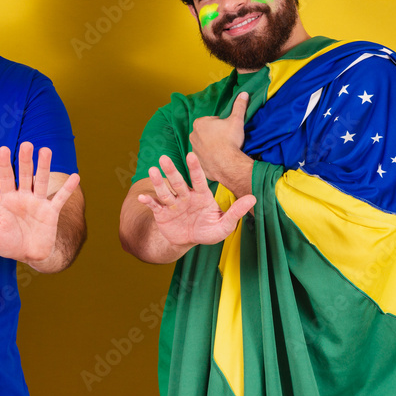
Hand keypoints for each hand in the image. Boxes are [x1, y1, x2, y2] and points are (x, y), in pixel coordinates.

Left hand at [0, 142, 79, 265]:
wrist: (28, 256)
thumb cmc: (7, 243)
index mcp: (7, 199)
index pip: (6, 177)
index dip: (4, 164)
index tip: (3, 149)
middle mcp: (23, 197)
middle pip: (25, 174)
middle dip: (25, 160)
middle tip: (27, 145)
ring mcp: (38, 203)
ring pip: (42, 181)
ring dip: (44, 166)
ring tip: (46, 150)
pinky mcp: (51, 212)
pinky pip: (60, 199)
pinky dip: (68, 189)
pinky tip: (76, 177)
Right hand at [138, 153, 255, 247]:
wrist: (189, 240)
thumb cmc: (208, 230)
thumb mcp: (224, 225)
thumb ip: (236, 211)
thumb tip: (253, 198)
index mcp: (201, 196)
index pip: (198, 180)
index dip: (195, 168)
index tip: (192, 155)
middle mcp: (185, 196)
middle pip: (178, 182)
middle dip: (171, 170)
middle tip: (163, 158)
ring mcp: (173, 204)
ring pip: (165, 191)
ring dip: (158, 182)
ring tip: (152, 171)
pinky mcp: (162, 214)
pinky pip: (155, 206)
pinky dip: (148, 202)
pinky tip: (142, 197)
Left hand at [190, 92, 253, 195]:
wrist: (227, 163)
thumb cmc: (230, 140)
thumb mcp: (236, 120)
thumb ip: (239, 106)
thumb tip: (243, 93)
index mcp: (200, 123)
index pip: (212, 121)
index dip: (222, 125)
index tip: (227, 131)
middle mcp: (192, 135)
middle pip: (207, 132)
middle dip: (215, 135)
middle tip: (227, 140)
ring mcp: (193, 149)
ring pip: (204, 144)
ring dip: (212, 146)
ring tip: (224, 150)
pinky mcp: (196, 162)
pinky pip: (203, 157)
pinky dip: (210, 157)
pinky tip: (219, 159)